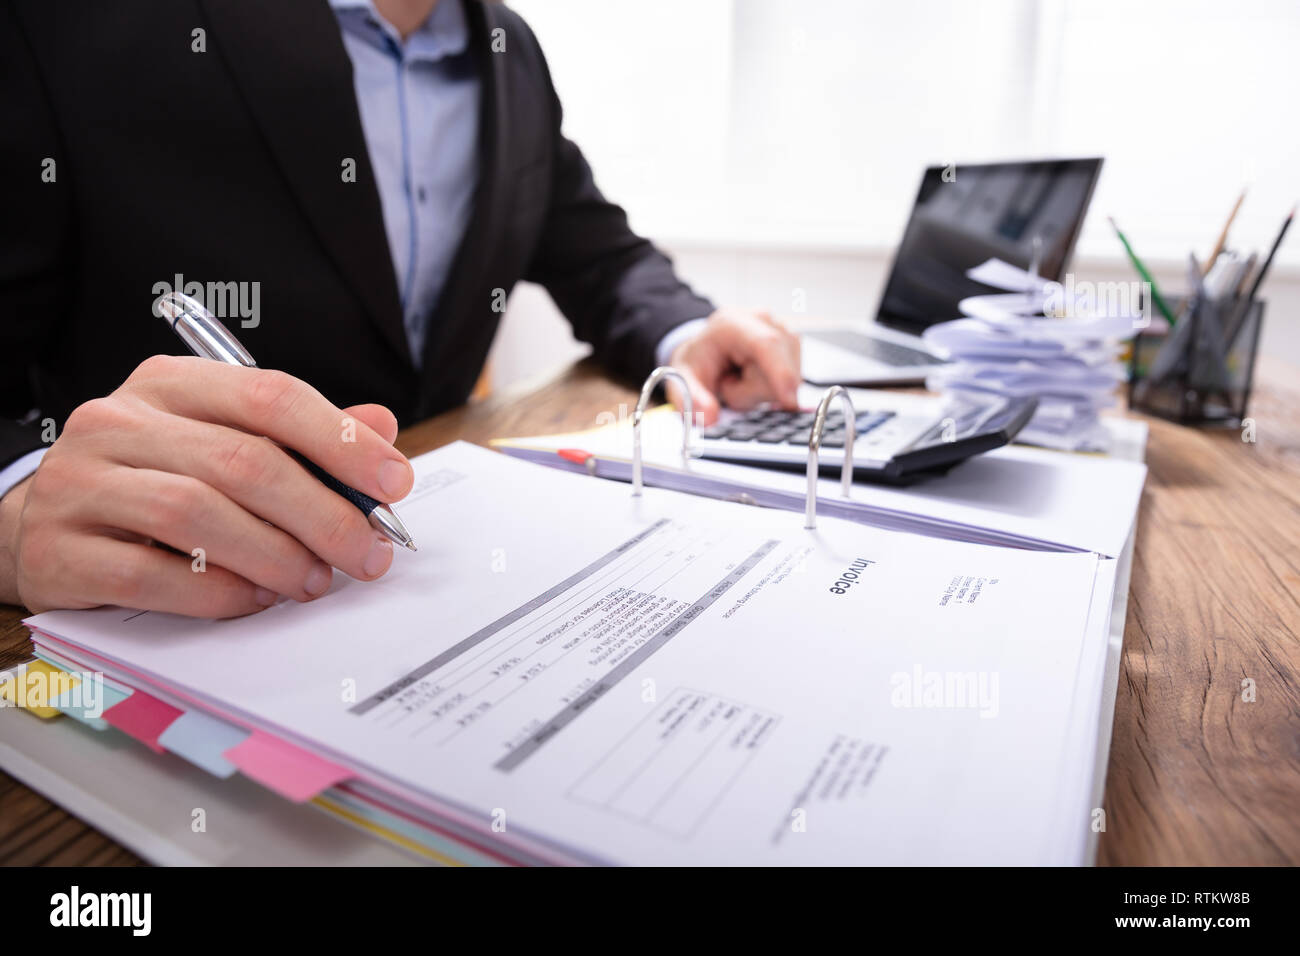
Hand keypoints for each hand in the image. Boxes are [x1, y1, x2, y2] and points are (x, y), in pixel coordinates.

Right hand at [0, 355, 414, 616]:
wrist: (38, 525)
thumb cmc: (152, 480)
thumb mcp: (221, 440)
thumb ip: (300, 436)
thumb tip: (382, 429)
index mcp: (170, 384)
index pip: (270, 395)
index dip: (341, 441)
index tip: (394, 482)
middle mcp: (118, 422)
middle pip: (243, 462)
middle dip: (322, 514)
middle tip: (366, 554)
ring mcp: (81, 485)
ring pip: (197, 516)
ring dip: (275, 556)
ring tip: (314, 581)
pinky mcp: (60, 551)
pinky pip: (152, 576)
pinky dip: (217, 593)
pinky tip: (255, 599)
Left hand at [666, 307, 800, 425]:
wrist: (706, 351)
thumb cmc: (698, 362)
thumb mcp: (683, 379)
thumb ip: (692, 398)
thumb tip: (709, 417)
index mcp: (732, 323)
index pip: (766, 344)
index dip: (780, 372)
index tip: (788, 401)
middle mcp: (764, 321)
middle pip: (779, 369)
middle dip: (753, 391)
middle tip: (728, 385)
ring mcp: (783, 332)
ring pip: (790, 379)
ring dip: (762, 391)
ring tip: (740, 380)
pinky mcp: (794, 347)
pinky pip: (793, 381)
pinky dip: (773, 388)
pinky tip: (754, 380)